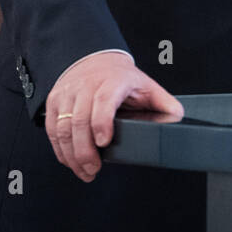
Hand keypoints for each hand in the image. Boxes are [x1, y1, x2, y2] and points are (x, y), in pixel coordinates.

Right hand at [44, 52, 183, 181]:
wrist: (97, 60)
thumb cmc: (121, 78)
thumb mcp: (146, 86)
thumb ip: (164, 103)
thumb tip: (178, 119)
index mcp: (112, 81)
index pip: (103, 100)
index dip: (101, 122)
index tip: (104, 142)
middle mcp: (86, 85)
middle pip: (79, 120)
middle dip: (85, 150)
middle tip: (94, 169)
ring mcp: (68, 93)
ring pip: (63, 127)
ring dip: (72, 154)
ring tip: (84, 171)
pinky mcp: (55, 102)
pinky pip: (52, 128)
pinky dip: (59, 149)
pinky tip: (70, 161)